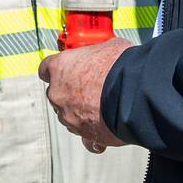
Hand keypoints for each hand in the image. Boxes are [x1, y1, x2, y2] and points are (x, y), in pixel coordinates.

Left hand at [38, 37, 132, 153]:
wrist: (136, 93)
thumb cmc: (121, 66)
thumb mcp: (108, 46)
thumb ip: (97, 52)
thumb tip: (104, 54)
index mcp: (60, 68)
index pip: (46, 68)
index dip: (58, 69)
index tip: (67, 70)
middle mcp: (58, 94)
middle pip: (56, 93)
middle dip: (71, 92)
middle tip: (91, 87)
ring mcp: (69, 116)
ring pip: (69, 115)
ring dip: (82, 112)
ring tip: (104, 106)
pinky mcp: (84, 134)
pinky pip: (85, 137)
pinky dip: (93, 134)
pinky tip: (104, 129)